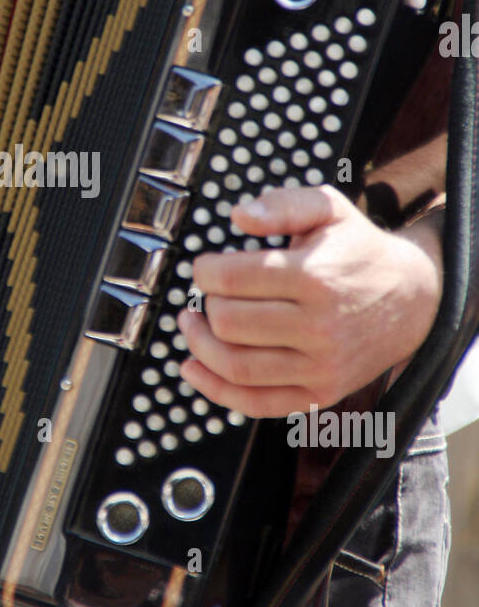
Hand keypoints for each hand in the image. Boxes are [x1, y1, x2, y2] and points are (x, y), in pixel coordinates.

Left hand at [176, 185, 442, 416]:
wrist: (413, 300)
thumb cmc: (358, 251)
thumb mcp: (329, 208)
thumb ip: (282, 204)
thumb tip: (240, 216)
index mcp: (315, 277)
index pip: (232, 279)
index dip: (205, 271)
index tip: (205, 267)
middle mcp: (318, 326)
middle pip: (228, 322)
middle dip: (204, 305)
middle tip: (205, 295)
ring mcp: (320, 366)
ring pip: (236, 365)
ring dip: (200, 346)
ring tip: (193, 325)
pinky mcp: (319, 394)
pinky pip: (255, 402)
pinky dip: (216, 389)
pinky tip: (194, 368)